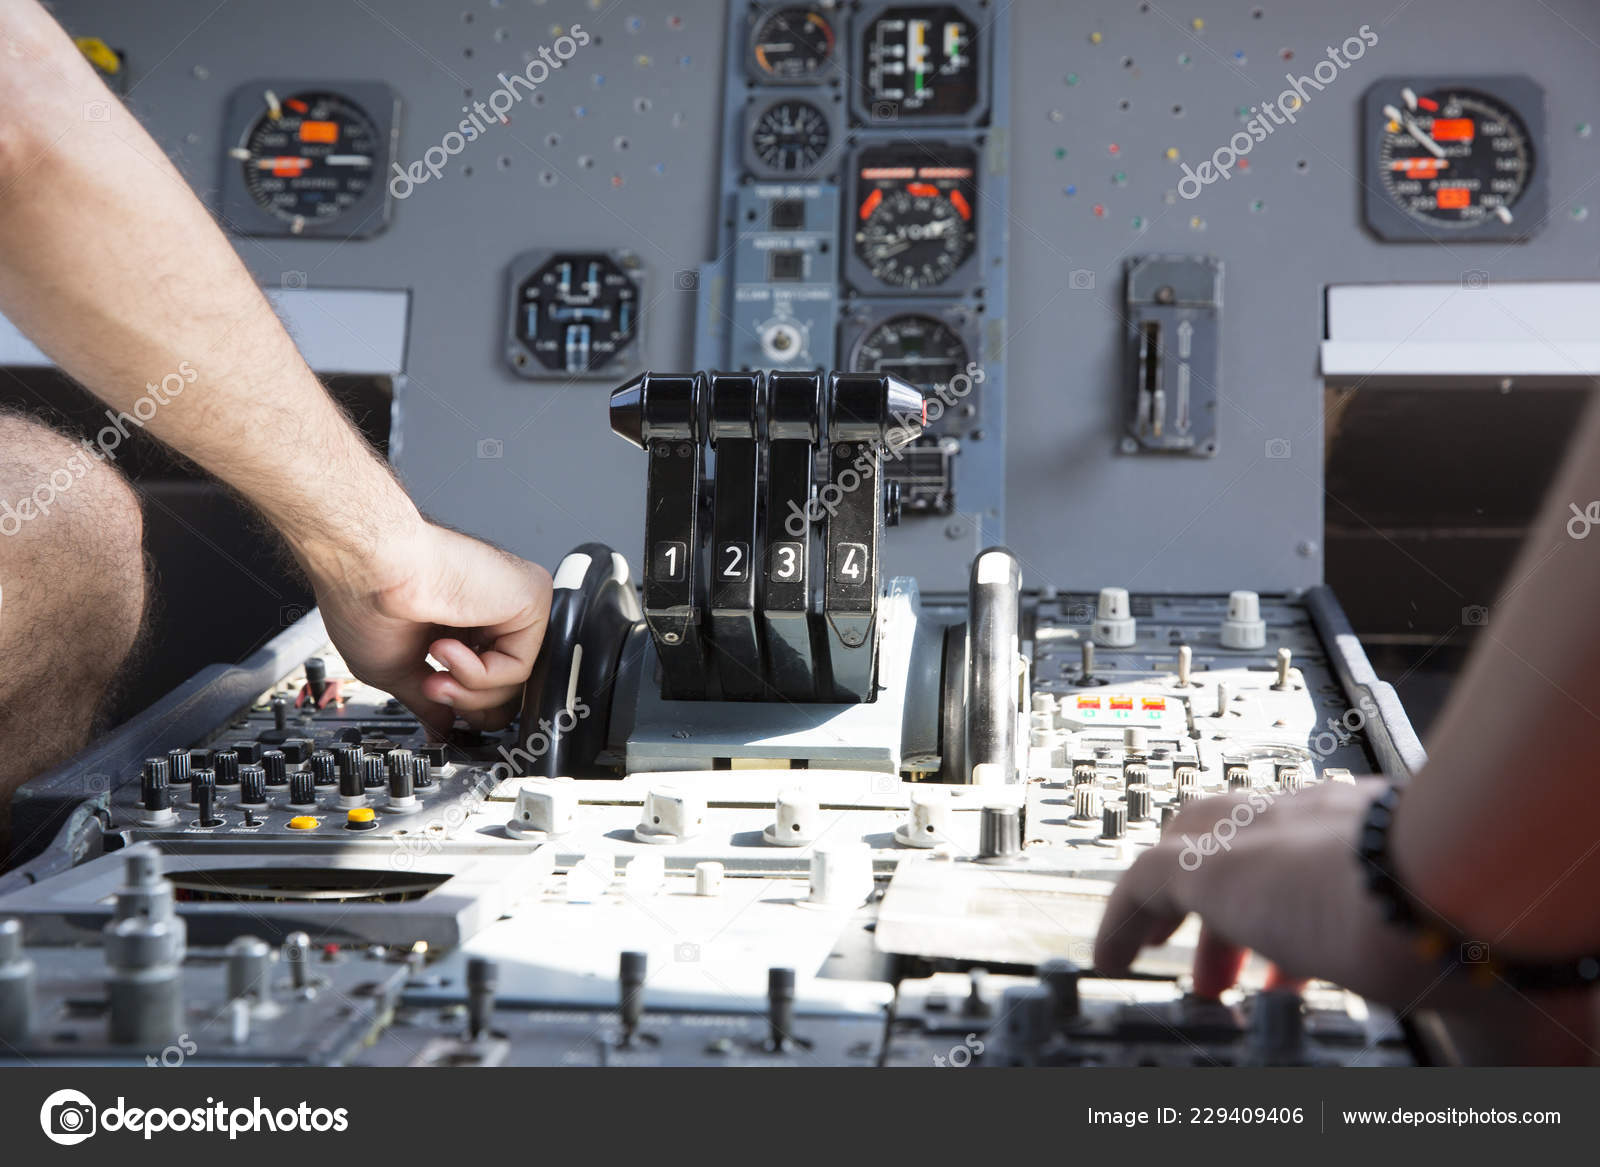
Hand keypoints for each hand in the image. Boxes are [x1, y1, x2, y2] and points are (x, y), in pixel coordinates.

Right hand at [309, 521, 551, 735]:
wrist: (367, 566)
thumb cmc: (366, 599)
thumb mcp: (395, 667)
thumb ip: (427, 698)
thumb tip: (442, 725)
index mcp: (458, 623)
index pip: (485, 683)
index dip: (462, 707)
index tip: (432, 700)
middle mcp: (489, 611)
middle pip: (505, 690)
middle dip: (466, 704)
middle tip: (432, 689)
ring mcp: (511, 604)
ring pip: (514, 684)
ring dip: (468, 691)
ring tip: (434, 668)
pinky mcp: (531, 598)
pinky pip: (519, 667)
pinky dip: (480, 674)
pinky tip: (446, 648)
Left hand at [1094, 779, 1599, 1062]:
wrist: (1441, 881)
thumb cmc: (1469, 911)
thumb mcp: (1455, 935)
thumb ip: (1457, 968)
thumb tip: (1527, 1045)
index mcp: (1371, 827)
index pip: (1314, 846)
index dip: (1298, 896)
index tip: (1300, 952)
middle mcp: (1314, 815)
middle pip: (1248, 840)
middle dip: (1242, 908)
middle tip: (1242, 976)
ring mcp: (1259, 829)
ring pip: (1192, 849)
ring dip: (1194, 920)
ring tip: (1200, 988)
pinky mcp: (1208, 860)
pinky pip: (1141, 883)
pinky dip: (1123, 921)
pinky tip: (1111, 964)